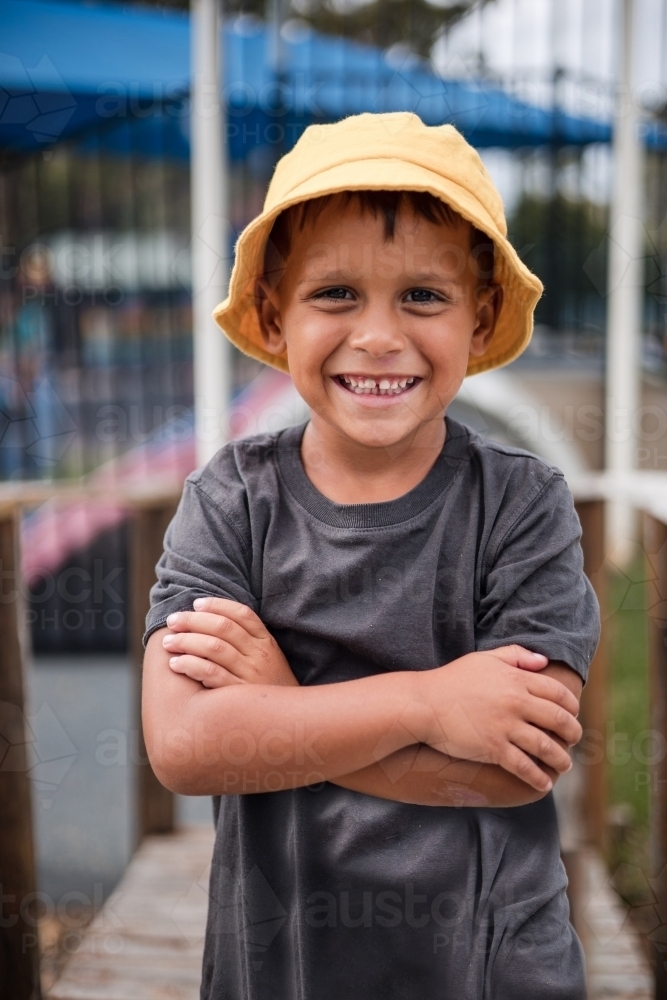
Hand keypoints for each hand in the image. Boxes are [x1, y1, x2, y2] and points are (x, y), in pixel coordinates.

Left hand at [163, 597, 298, 687]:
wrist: (290, 724)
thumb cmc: (271, 690)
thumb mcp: (270, 661)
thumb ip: (249, 643)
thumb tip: (213, 623)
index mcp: (267, 643)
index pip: (242, 614)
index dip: (217, 605)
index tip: (196, 604)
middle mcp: (260, 655)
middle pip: (223, 627)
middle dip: (194, 620)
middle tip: (173, 621)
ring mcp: (250, 675)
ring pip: (214, 647)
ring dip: (186, 641)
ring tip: (169, 642)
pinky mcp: (239, 695)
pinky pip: (211, 674)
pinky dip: (191, 665)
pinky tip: (176, 664)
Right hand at [410, 645, 581, 792]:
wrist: (423, 703)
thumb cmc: (452, 680)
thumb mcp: (484, 659)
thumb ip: (516, 656)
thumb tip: (543, 661)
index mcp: (516, 679)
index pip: (559, 693)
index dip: (572, 706)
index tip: (573, 715)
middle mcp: (516, 702)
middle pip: (560, 720)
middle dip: (573, 734)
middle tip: (574, 741)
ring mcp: (505, 726)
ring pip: (547, 747)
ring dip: (561, 759)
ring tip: (564, 765)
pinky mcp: (493, 749)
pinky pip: (524, 767)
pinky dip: (538, 778)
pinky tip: (544, 784)